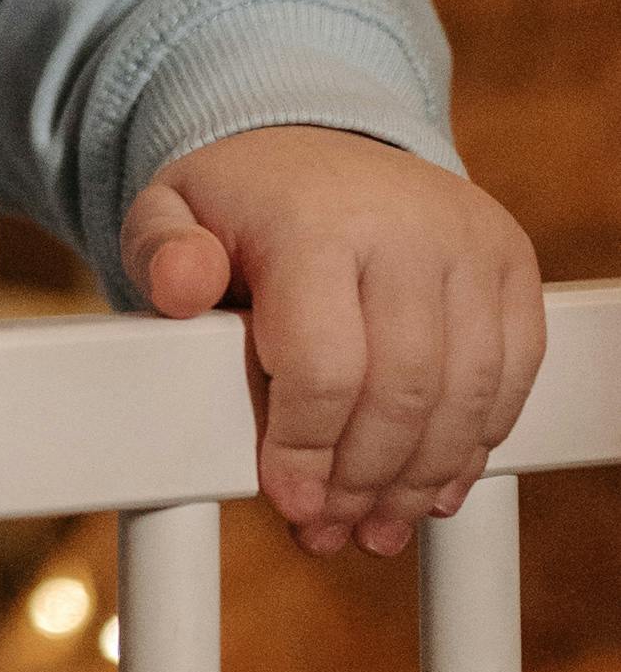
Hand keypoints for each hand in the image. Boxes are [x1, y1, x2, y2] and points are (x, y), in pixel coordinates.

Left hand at [120, 126, 542, 557]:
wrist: (324, 144)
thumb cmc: (242, 200)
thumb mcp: (170, 209)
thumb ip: (159, 251)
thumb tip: (179, 288)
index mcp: (315, 219)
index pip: (324, 364)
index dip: (307, 451)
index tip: (290, 502)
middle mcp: (406, 226)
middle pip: (403, 392)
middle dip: (364, 481)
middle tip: (329, 527)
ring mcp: (469, 243)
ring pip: (465, 395)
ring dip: (422, 480)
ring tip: (377, 525)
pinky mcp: (511, 263)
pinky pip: (512, 374)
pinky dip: (474, 443)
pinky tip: (433, 485)